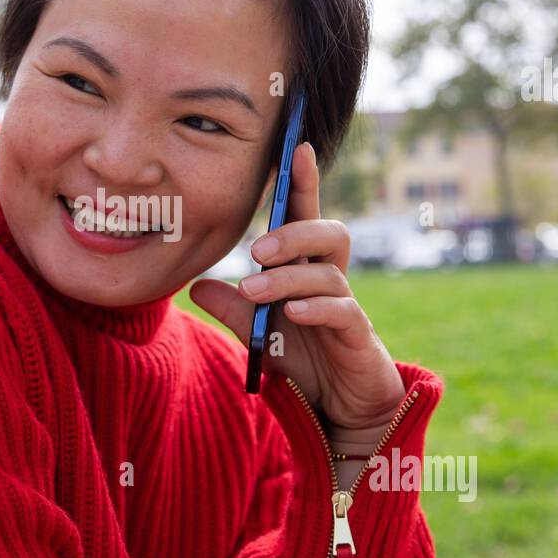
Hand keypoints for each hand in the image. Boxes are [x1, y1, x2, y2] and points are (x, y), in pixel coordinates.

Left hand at [189, 140, 406, 429]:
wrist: (339, 411)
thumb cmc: (307, 362)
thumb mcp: (259, 334)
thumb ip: (234, 309)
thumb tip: (197, 285)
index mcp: (307, 270)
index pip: (306, 219)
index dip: (305, 183)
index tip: (298, 146)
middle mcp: (332, 280)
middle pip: (329, 233)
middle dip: (293, 233)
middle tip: (255, 250)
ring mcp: (348, 307)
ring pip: (330, 272)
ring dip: (288, 277)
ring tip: (254, 289)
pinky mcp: (359, 338)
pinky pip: (344, 312)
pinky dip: (316, 308)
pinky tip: (292, 312)